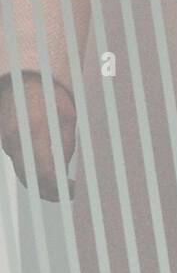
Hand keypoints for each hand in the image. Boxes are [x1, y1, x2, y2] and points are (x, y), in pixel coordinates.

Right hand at [0, 75, 75, 200]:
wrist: (24, 79)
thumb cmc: (50, 94)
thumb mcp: (68, 117)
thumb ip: (66, 146)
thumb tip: (65, 171)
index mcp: (34, 132)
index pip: (46, 173)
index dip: (60, 187)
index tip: (73, 191)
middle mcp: (16, 141)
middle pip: (31, 180)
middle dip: (49, 191)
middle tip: (67, 193)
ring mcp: (7, 143)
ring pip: (23, 174)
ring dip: (41, 184)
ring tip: (60, 186)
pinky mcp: (5, 143)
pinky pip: (19, 164)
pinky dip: (32, 172)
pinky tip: (47, 173)